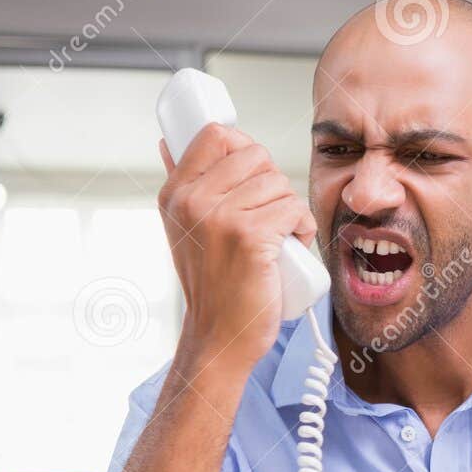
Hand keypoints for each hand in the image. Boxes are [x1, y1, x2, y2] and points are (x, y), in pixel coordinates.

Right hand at [157, 125, 316, 372]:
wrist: (219, 335)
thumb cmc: (211, 285)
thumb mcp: (183, 229)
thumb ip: (182, 185)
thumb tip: (169, 141)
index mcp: (175, 193)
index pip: (216, 135)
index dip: (245, 147)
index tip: (254, 174)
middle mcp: (193, 201)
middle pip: (256, 156)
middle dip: (273, 184)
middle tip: (270, 216)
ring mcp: (221, 217)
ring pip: (279, 184)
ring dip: (290, 210)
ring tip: (278, 237)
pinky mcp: (251, 237)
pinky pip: (294, 209)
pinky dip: (303, 228)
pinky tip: (290, 247)